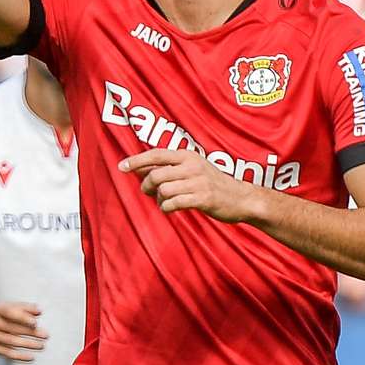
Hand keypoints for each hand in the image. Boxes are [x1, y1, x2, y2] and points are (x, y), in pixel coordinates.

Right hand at [0, 302, 45, 361]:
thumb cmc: (0, 315)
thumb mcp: (10, 307)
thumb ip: (26, 308)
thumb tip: (40, 311)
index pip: (9, 313)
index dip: (22, 318)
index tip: (35, 323)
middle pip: (13, 329)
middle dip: (31, 333)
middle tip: (46, 335)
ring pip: (11, 342)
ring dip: (28, 345)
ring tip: (42, 346)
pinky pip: (7, 354)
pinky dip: (20, 357)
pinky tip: (32, 358)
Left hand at [120, 148, 258, 222]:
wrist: (242, 198)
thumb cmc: (214, 184)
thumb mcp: (194, 169)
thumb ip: (171, 168)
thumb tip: (142, 170)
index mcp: (188, 156)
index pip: (156, 154)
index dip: (136, 160)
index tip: (121, 166)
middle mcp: (192, 166)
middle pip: (156, 175)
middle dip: (146, 186)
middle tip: (148, 192)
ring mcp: (198, 182)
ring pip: (163, 190)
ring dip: (158, 199)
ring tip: (164, 202)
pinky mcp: (203, 199)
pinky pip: (173, 203)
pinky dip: (166, 208)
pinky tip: (170, 209)